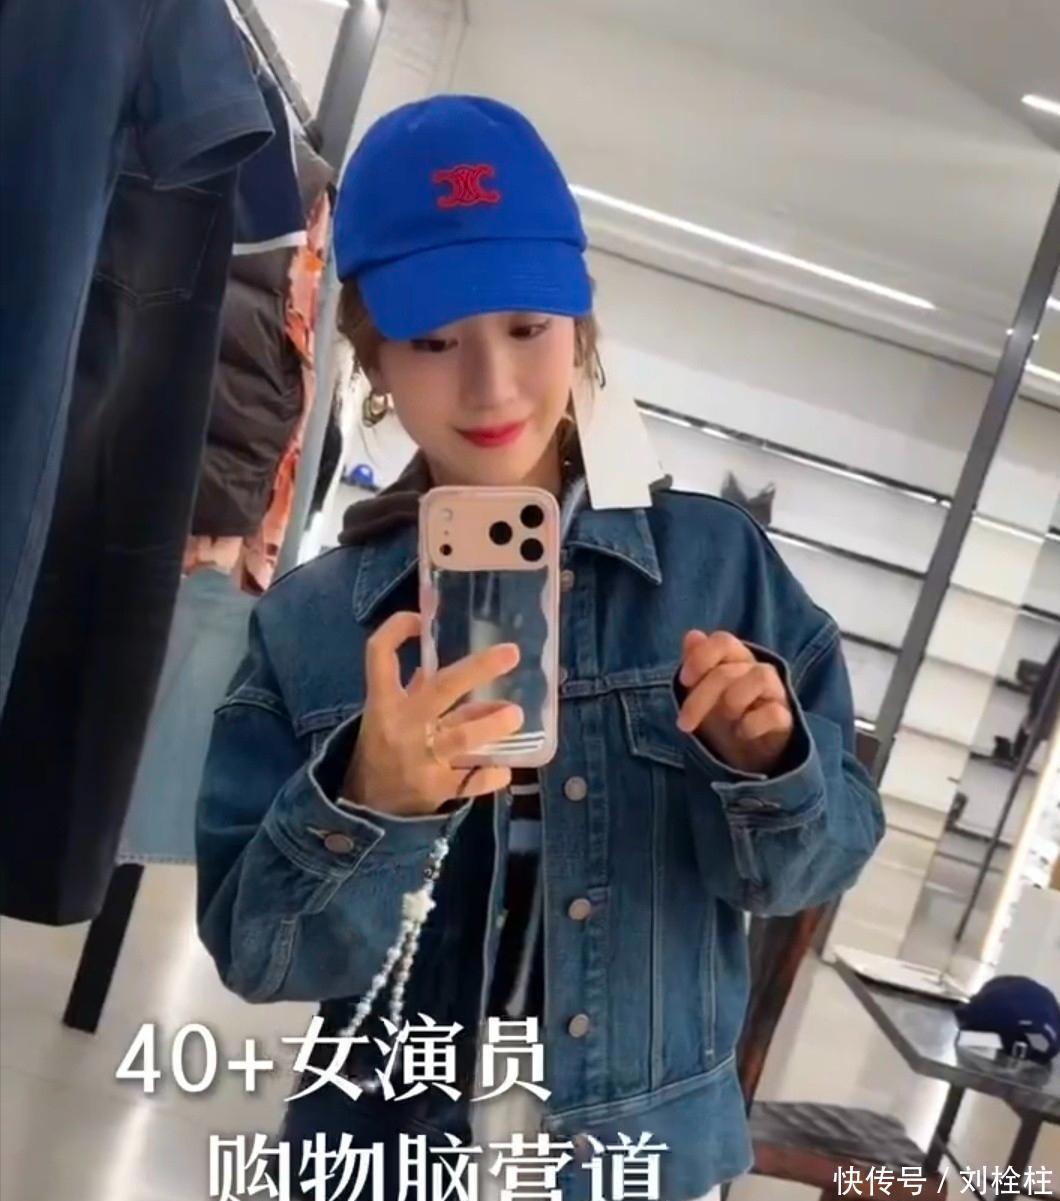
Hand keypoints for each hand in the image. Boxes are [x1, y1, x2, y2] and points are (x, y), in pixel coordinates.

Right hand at [343, 611, 523, 816]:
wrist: (364, 803)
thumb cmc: (383, 745)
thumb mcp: (387, 712)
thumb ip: (414, 685)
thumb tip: (439, 651)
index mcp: (383, 701)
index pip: (379, 655)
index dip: (395, 630)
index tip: (419, 618)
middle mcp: (401, 724)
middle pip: (440, 689)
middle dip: (478, 669)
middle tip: (511, 653)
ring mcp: (419, 757)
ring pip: (461, 737)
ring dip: (492, 724)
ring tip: (516, 715)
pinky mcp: (435, 788)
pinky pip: (470, 780)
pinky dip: (490, 774)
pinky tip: (505, 768)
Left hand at [676, 630, 793, 774]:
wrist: (749, 754)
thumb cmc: (723, 716)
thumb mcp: (702, 691)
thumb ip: (697, 662)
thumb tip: (693, 635)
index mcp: (736, 659)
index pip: (723, 641)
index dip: (701, 657)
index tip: (684, 681)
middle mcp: (757, 670)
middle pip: (729, 669)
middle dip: (701, 697)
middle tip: (684, 723)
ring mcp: (775, 693)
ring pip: (760, 677)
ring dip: (733, 700)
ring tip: (726, 720)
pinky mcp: (786, 718)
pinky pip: (775, 712)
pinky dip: (753, 724)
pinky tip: (742, 733)